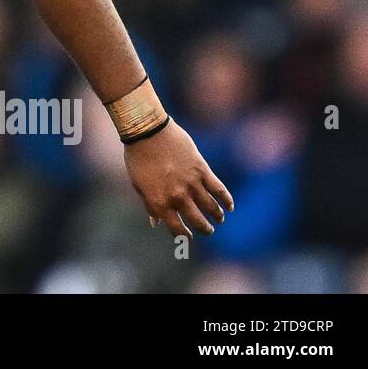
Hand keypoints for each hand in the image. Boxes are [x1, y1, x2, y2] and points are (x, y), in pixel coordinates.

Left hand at [123, 119, 234, 238]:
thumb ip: (150, 205)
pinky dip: (226, 200)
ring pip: (210, 207)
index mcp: (159, 203)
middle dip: (204, 229)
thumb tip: (156, 223)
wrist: (147, 132)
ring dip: (216, 216)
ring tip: (218, 219)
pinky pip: (219, 190)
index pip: (176, 229)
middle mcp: (177, 197)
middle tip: (208, 230)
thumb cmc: (138, 158)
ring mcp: (191, 184)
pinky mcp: (202, 170)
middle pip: (197, 221)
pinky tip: (229, 206)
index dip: (184, 236)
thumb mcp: (138, 184)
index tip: (189, 237)